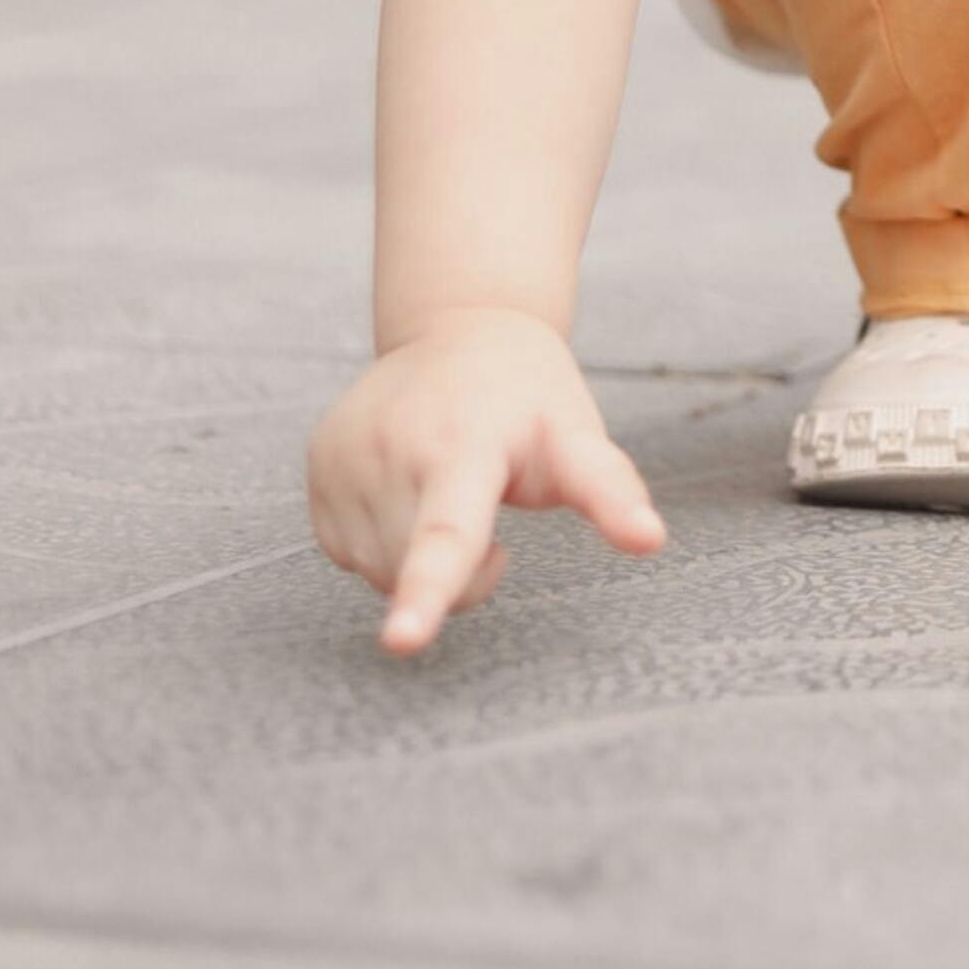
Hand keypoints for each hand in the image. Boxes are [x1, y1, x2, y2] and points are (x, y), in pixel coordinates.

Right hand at [305, 306, 666, 658]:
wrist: (458, 326)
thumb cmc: (528, 394)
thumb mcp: (576, 434)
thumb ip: (609, 491)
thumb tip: (652, 541)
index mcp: (464, 444)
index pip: (447, 535)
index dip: (426, 595)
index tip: (402, 642)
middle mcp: (392, 447)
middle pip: (413, 572)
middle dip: (461, 572)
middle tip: (490, 502)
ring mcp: (344, 455)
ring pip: (377, 570)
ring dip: (415, 557)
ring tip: (448, 490)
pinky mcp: (317, 464)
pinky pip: (346, 550)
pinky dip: (382, 540)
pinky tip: (408, 488)